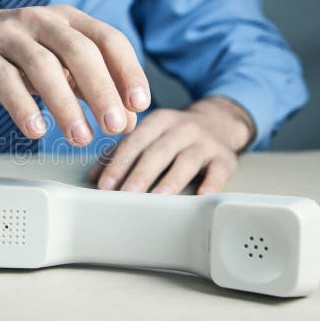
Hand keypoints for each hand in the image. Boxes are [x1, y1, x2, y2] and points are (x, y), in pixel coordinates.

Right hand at [0, 4, 149, 145]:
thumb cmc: (15, 51)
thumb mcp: (57, 61)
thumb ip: (90, 87)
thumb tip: (128, 121)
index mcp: (68, 20)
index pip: (108, 39)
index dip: (128, 71)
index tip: (140, 104)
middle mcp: (42, 21)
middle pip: (80, 51)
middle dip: (102, 90)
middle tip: (116, 126)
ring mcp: (10, 36)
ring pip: (44, 67)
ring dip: (66, 105)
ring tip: (80, 137)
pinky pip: (5, 80)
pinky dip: (23, 107)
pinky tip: (36, 130)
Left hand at [88, 96, 254, 194]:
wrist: (219, 121)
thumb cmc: (174, 135)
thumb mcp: (149, 134)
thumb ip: (121, 152)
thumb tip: (93, 176)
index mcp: (157, 121)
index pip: (134, 142)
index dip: (118, 164)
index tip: (105, 185)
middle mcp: (181, 128)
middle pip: (158, 152)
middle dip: (140, 175)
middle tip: (125, 195)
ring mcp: (205, 142)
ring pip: (186, 161)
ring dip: (170, 181)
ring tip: (157, 199)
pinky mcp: (225, 157)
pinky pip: (218, 171)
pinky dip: (211, 183)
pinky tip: (201, 196)